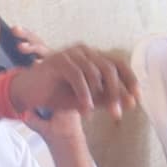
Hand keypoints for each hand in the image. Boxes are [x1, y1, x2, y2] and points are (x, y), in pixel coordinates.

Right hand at [7, 46, 137, 120]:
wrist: (30, 93)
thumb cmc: (58, 95)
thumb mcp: (87, 100)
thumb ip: (107, 99)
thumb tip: (131, 102)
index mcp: (94, 58)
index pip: (119, 64)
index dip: (130, 80)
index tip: (137, 99)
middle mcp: (85, 52)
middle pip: (110, 68)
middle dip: (116, 92)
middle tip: (116, 114)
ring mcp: (72, 53)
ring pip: (95, 71)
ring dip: (98, 95)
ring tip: (95, 113)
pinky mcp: (59, 60)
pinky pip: (77, 75)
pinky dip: (83, 93)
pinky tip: (84, 109)